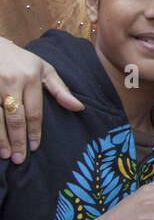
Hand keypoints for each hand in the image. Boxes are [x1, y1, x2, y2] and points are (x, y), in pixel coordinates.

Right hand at [0, 37, 82, 161]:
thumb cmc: (21, 60)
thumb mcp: (43, 69)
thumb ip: (60, 89)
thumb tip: (79, 108)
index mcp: (30, 77)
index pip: (34, 111)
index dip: (34, 131)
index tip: (35, 147)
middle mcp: (11, 81)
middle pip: (16, 117)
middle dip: (18, 140)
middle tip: (20, 159)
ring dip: (1, 138)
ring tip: (6, 155)